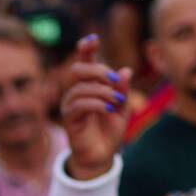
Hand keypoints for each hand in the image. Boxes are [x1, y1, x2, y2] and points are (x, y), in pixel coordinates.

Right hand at [58, 34, 130, 179]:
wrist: (102, 156)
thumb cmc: (109, 130)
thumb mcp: (122, 108)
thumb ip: (123, 90)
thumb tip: (126, 70)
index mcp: (88, 85)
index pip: (84, 62)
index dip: (86, 48)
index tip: (93, 40)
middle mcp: (76, 92)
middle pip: (77, 70)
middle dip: (98, 71)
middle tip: (116, 82)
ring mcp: (70, 106)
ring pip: (79, 88)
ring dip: (102, 92)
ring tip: (117, 102)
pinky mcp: (70, 120)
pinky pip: (78, 105)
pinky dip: (96, 104)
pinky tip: (109, 110)